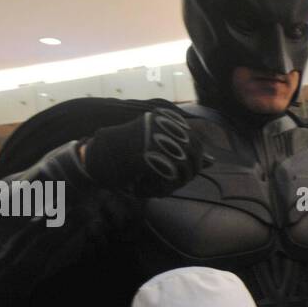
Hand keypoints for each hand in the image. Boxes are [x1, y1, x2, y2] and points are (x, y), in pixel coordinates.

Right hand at [81, 108, 206, 197]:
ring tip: (156, 186)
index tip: (179, 172)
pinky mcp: (146, 155)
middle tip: (168, 183)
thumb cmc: (127, 156)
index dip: (192, 162)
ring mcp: (154, 138)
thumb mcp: (159, 151)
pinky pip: (168, 177)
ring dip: (173, 184)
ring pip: (183, 168)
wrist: (95, 158)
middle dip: (185, 175)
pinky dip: (160, 188)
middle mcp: (161, 125)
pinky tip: (145, 187)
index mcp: (165, 118)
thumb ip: (186, 153)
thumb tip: (212, 161)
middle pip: (193, 156)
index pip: (195, 143)